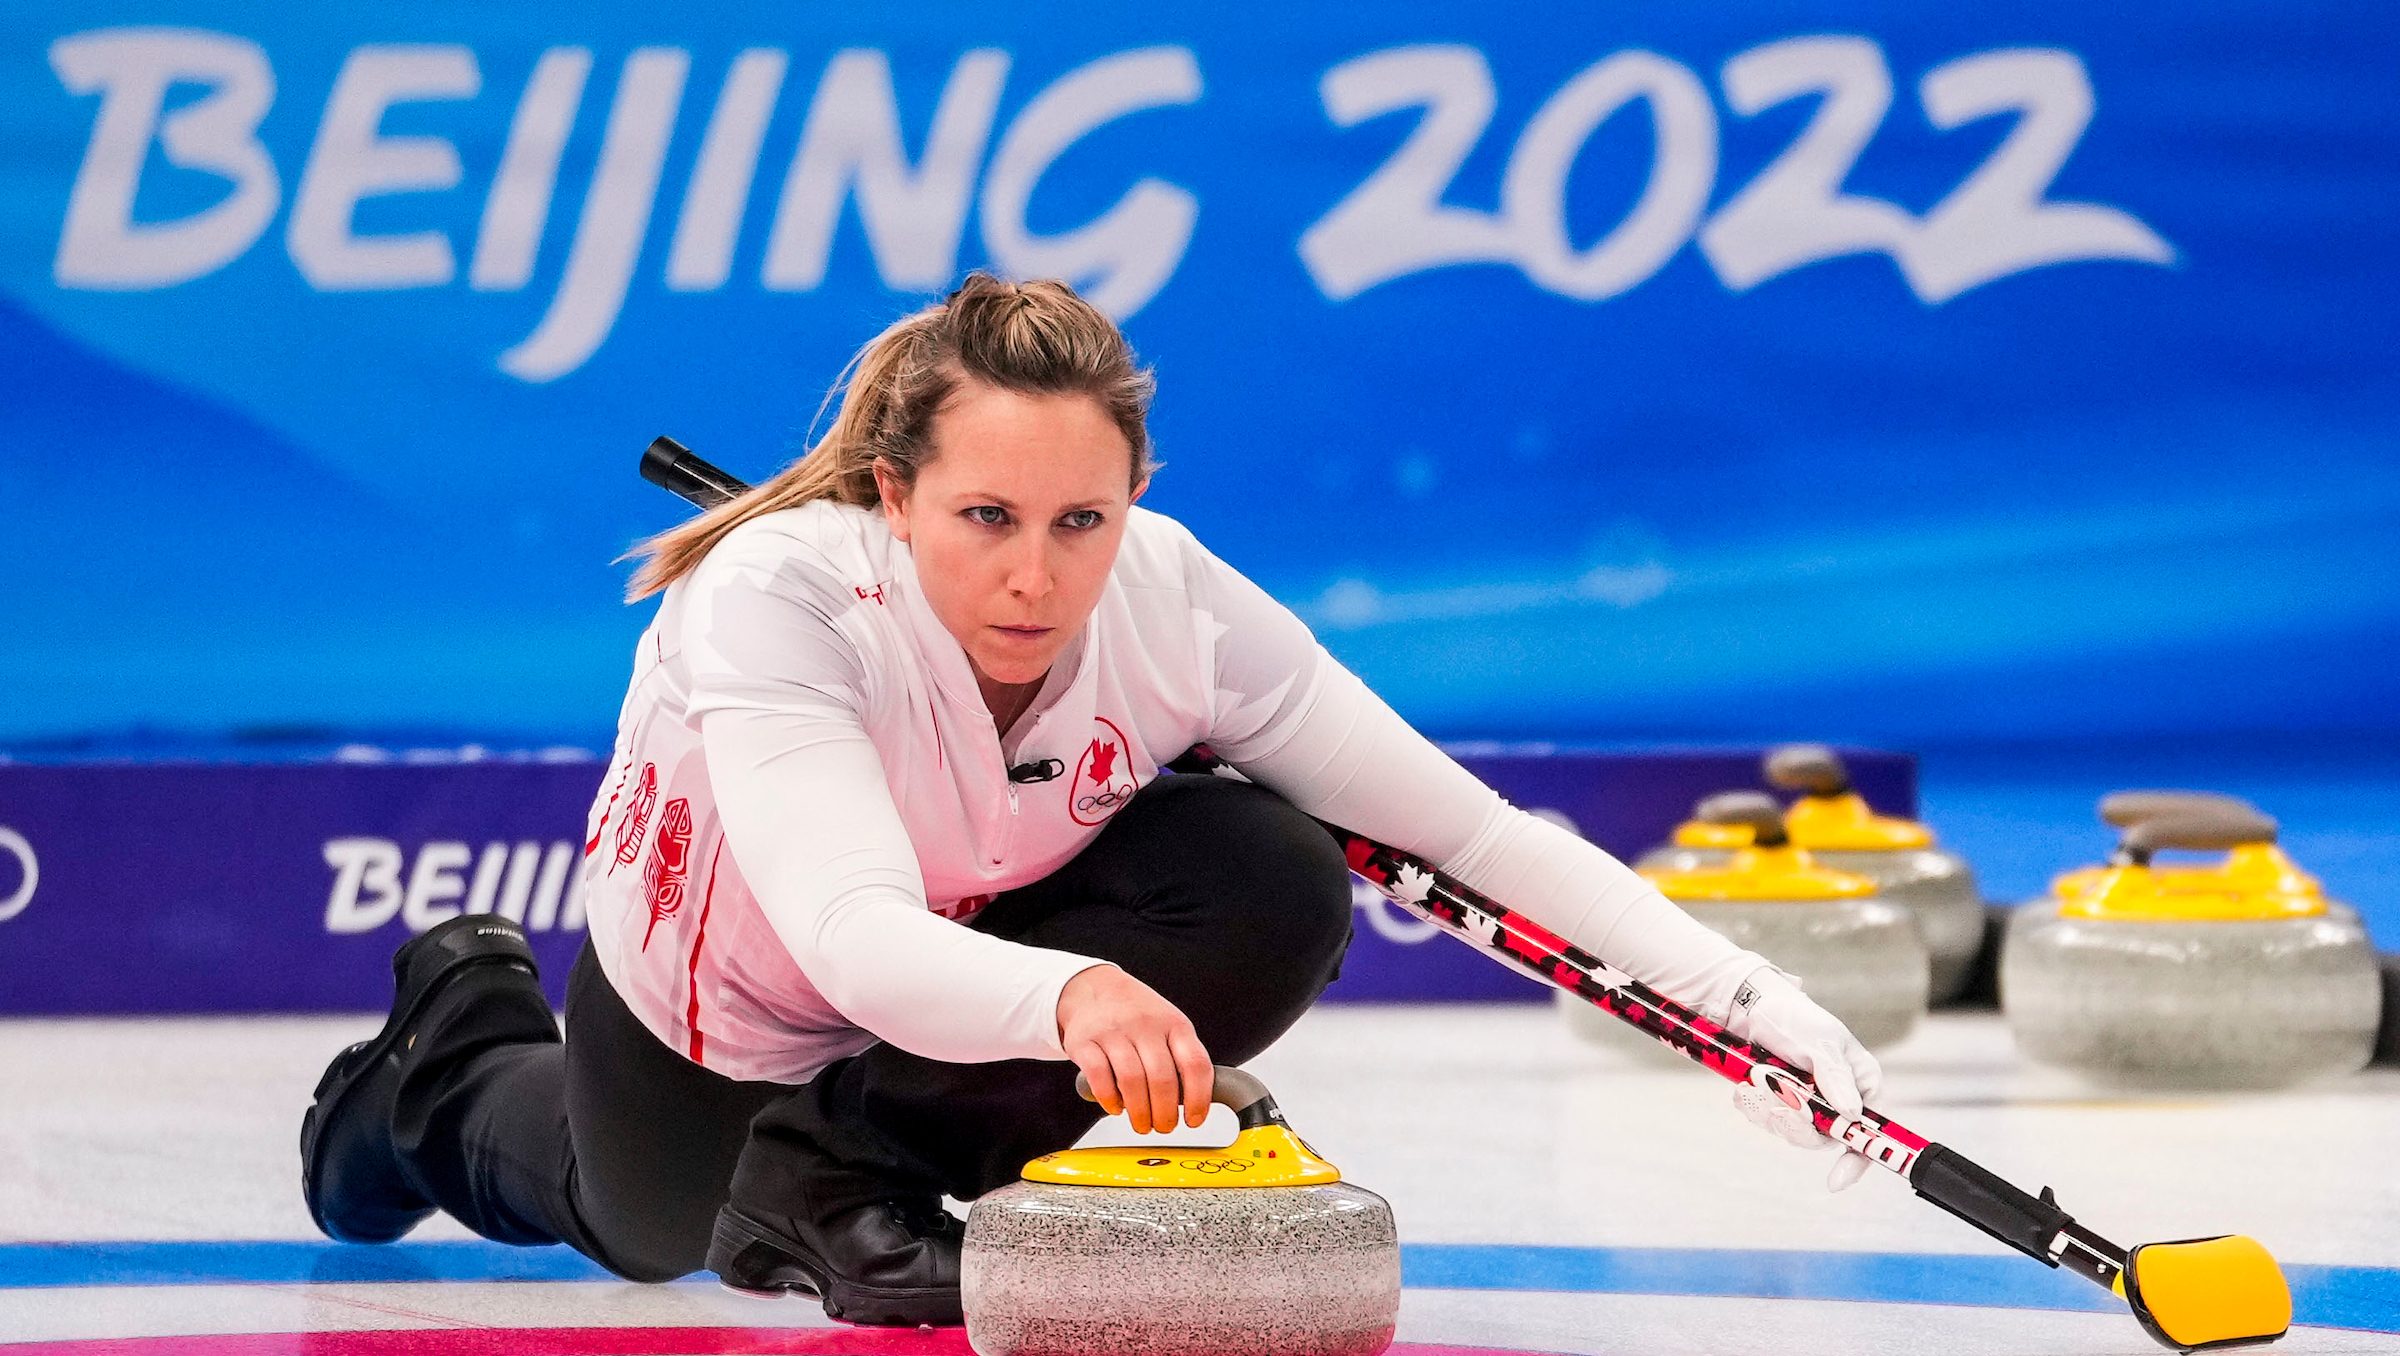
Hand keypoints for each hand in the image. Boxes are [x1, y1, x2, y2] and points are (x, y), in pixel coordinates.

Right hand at [1056, 965, 1213, 1133]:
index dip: (1199, 1098)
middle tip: (1164, 1127)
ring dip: (1139, 1112)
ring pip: (1132, 1080)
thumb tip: (1197, 1102)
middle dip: (1165, 1114)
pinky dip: (1109, 1099)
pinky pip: (1099, 1077)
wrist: (1092, 987)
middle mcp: (1145, 1026)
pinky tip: (1115, 1107)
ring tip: (1142, 1123)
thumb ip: (1182, 1058)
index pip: (1195, 1064)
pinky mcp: (1085, 1042)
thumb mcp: (1168, 1025)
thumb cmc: (1136, 1013)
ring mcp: (1114, 1032)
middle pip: (1162, 1078)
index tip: (1194, 1120)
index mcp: (1174, 1024)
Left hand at [1723, 965, 1883, 1191]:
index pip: (1869, 1133)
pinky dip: (1754, 1105)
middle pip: (1822, 1138)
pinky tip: (1747, 1083)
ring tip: (1758, 1079)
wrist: (1751, 1009)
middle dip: (1795, 1122)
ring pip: (1791, 1131)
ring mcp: (1808, 1105)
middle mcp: (1838, 1100)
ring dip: (1769, 1109)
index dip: (1856, 1160)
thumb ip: (1836, 1077)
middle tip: (1776, 1100)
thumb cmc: (1795, 1018)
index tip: (1837, 1180)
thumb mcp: (1821, 1042)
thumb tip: (1852, 1114)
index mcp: (1861, 1085)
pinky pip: (1766, 1121)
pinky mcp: (1779, 1104)